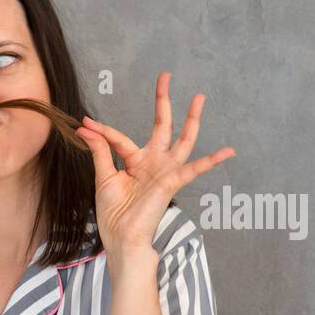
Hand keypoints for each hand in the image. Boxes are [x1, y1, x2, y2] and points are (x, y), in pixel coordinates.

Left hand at [76, 72, 235, 257]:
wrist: (122, 238)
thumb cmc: (114, 213)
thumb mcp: (103, 177)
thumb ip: (100, 151)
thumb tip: (87, 128)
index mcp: (135, 162)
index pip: (120, 138)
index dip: (102, 131)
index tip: (85, 122)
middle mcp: (153, 162)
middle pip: (161, 126)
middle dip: (163, 101)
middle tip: (165, 76)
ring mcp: (165, 171)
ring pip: (183, 139)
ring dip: (192, 118)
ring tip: (199, 97)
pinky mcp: (172, 182)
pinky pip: (195, 169)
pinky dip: (212, 161)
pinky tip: (229, 151)